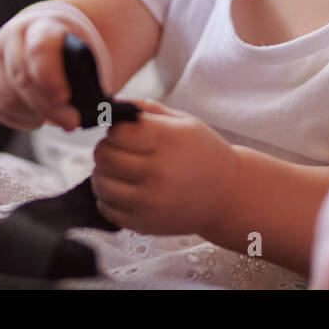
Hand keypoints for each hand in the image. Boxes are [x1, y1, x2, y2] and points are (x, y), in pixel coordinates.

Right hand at [0, 10, 80, 131]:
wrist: (43, 34)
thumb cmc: (67, 47)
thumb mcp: (82, 50)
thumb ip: (86, 73)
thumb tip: (102, 108)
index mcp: (40, 26)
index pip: (39, 50)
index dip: (50, 77)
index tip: (66, 97)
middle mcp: (11, 38)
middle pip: (22, 79)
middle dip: (48, 107)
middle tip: (72, 122)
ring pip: (7, 98)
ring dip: (33, 115)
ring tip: (54, 118)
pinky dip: (20, 120)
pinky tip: (37, 118)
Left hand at [91, 98, 237, 236]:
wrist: (227, 195)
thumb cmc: (203, 152)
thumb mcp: (184, 121)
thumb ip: (147, 110)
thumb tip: (111, 104)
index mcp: (167, 141)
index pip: (117, 132)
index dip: (115, 129)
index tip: (124, 132)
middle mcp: (157, 172)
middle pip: (104, 157)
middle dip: (105, 149)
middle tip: (119, 150)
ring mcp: (150, 202)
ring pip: (101, 183)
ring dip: (103, 173)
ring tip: (118, 169)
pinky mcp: (145, 224)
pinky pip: (107, 208)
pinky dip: (107, 197)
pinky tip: (123, 189)